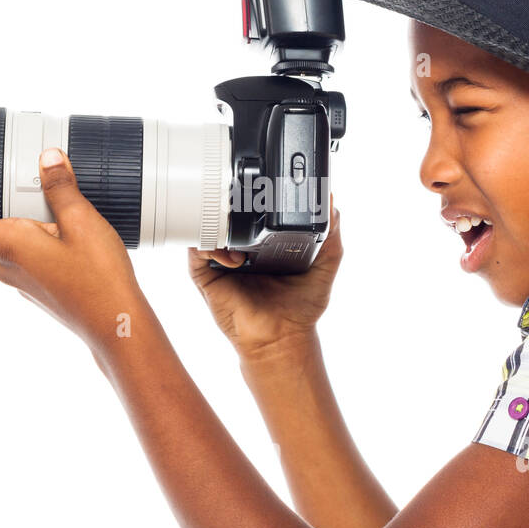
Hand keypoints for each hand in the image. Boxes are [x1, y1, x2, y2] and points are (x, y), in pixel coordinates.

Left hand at [0, 148, 144, 349]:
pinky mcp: (39, 291)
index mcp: (8, 246)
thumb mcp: (84, 223)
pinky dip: (1, 257)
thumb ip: (63, 190)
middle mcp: (7, 268)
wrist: (118, 326)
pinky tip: (27, 245)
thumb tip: (48, 159)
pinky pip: (8, 271)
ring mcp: (22, 284)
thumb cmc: (99, 279)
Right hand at [188, 201, 342, 356]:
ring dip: (219, 221)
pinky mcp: (205, 275)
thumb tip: (330, 200)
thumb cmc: (301, 307)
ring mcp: (219, 260)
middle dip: (233, 203)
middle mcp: (238, 247)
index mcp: (262, 240)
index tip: (265, 188)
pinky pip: (197, 250)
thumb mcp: (325, 263)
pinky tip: (236, 259)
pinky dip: (212, 248)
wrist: (282, 339)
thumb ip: (331, 233)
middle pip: (226, 212)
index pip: (252, 208)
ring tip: (241, 230)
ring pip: (207, 225)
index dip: (256, 195)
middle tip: (249, 202)